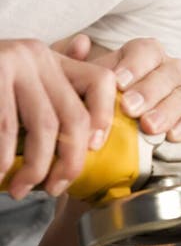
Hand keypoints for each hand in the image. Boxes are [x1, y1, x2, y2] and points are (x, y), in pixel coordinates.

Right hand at [0, 38, 116, 199]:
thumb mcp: (17, 85)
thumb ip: (50, 96)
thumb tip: (89, 128)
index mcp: (49, 58)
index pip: (100, 81)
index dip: (105, 117)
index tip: (93, 149)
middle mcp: (35, 55)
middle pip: (74, 114)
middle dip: (69, 161)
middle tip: (54, 187)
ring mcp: (10, 62)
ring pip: (43, 126)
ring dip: (34, 168)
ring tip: (21, 190)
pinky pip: (7, 129)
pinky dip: (4, 159)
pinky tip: (0, 175)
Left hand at [84, 37, 180, 142]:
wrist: (132, 146)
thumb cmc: (108, 109)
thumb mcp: (87, 87)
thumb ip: (77, 65)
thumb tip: (80, 42)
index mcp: (146, 58)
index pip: (147, 50)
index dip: (134, 65)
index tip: (118, 83)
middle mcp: (172, 71)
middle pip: (169, 72)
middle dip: (149, 90)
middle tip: (130, 108)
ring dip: (167, 110)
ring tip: (149, 127)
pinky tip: (173, 135)